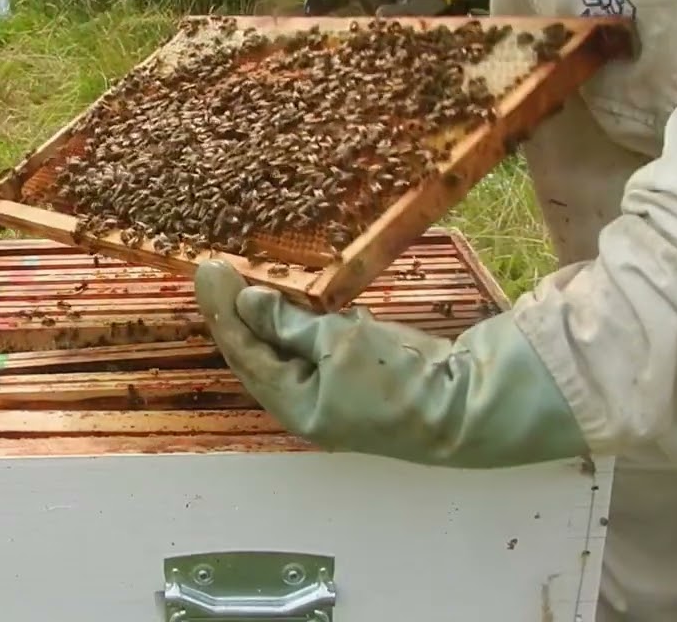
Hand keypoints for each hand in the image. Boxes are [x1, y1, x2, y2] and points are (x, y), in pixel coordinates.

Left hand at [193, 260, 589, 467]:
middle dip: (235, 311)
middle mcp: (306, 407)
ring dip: (263, 315)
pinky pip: (311, 347)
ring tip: (241, 277)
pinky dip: (295, 322)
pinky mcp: (356, 378)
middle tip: (214, 268)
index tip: (209, 270)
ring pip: (282, 349)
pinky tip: (287, 298)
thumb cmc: (400, 379)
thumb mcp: (338, 343)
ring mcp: (332, 395)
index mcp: (295, 407)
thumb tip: (248, 302)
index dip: (224, 310)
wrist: (467, 405)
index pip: (245, 352)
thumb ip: (289, 323)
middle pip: (257, 353)